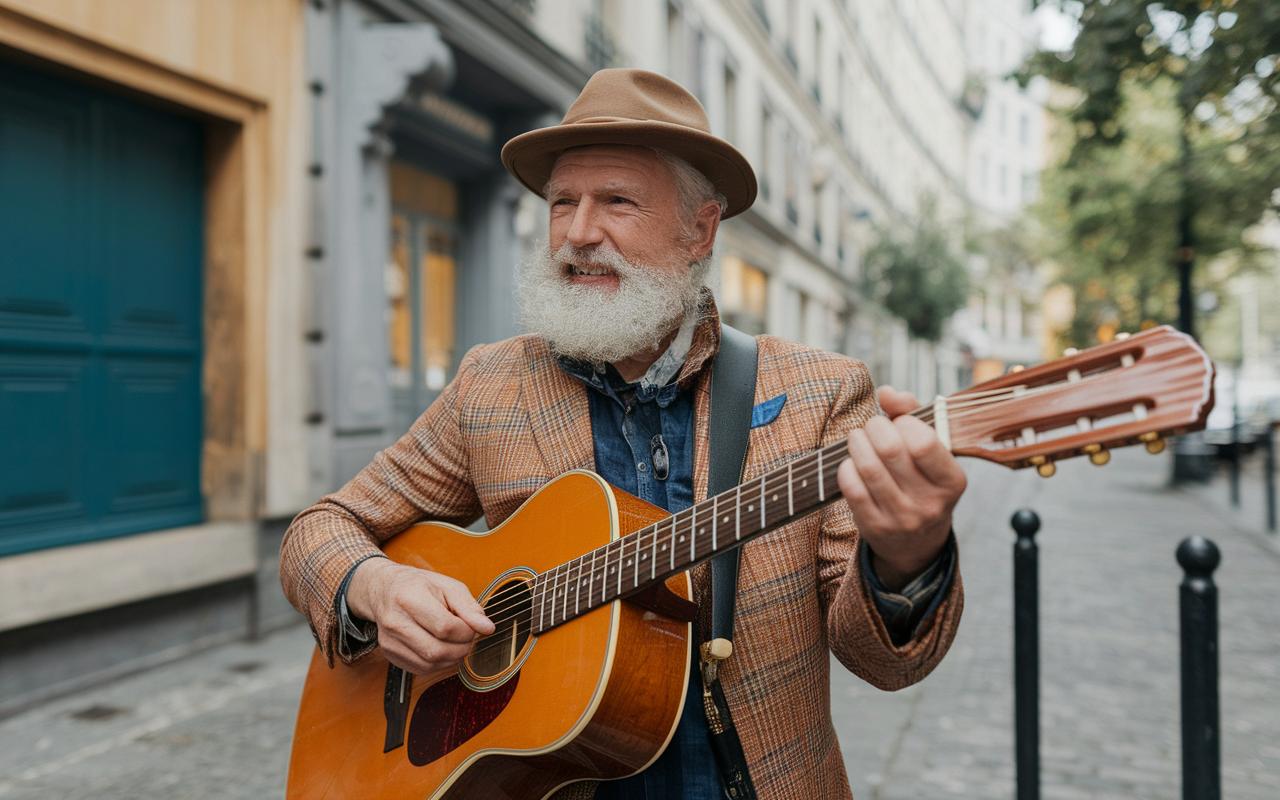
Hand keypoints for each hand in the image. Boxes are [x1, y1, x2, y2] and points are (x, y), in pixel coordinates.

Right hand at [346, 558, 494, 674]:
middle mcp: (395, 622)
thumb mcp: (447, 586)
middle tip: (468, 637)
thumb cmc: (418, 586)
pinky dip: (439, 663)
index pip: (445, 627)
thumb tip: (487, 628)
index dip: (466, 631)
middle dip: (461, 648)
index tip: (473, 626)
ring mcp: (390, 641)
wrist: (384, 590)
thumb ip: (468, 607)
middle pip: (436, 651)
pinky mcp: (390, 654)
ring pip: (430, 664)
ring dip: (452, 657)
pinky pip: (421, 669)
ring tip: (457, 642)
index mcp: (409, 598)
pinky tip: (442, 648)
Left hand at [837, 385, 966, 590]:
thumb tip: (887, 393)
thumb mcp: (930, 450)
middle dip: (875, 427)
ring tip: (857, 437)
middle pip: (890, 450)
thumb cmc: (922, 480)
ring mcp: (901, 518)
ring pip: (868, 468)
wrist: (917, 541)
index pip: (923, 442)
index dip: (904, 422)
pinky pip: (851, 488)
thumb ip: (912, 413)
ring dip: (857, 443)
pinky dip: (846, 467)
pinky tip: (850, 462)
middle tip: (872, 426)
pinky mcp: (874, 527)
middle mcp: (930, 503)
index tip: (899, 422)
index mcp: (952, 481)